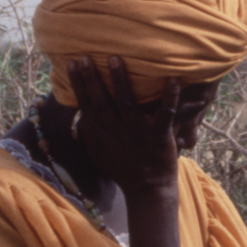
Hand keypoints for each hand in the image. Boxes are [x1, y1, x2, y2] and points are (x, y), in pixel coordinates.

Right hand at [68, 55, 180, 195]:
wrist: (148, 189)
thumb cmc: (122, 168)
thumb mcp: (97, 152)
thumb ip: (88, 132)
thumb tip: (79, 111)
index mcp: (101, 134)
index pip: (86, 105)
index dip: (78, 85)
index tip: (72, 63)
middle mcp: (117, 132)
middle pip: (101, 102)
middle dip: (92, 79)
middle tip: (86, 57)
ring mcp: (139, 134)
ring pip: (128, 104)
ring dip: (121, 82)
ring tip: (116, 60)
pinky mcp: (160, 136)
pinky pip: (165, 114)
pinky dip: (170, 97)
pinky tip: (173, 79)